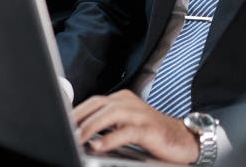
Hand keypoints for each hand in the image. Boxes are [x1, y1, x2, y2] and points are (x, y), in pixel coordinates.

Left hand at [73, 89, 198, 163]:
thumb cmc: (153, 134)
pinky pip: (127, 131)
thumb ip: (107, 125)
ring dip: (92, 126)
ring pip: (111, 114)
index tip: (62, 122)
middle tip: (65, 130)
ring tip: (78, 138)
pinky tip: (99, 145)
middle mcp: (130, 103)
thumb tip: (80, 132)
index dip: (76, 111)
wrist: (184, 139)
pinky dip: (111, 138)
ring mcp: (140, 114)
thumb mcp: (126, 125)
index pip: (93, 101)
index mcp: (123, 100)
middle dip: (80, 117)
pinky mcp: (149, 129)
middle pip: (99, 104)